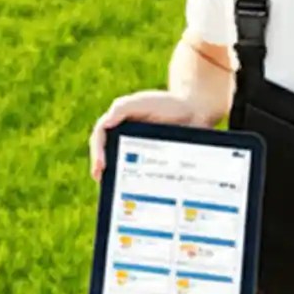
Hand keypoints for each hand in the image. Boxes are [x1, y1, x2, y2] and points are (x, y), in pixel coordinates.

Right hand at [88, 91, 205, 180]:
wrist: (196, 111)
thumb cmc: (168, 103)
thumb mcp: (143, 102)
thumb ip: (122, 108)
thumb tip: (104, 124)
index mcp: (119, 123)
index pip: (101, 137)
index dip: (97, 151)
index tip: (101, 165)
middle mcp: (126, 138)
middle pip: (107, 154)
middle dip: (101, 167)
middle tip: (101, 179)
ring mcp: (139, 151)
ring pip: (122, 166)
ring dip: (115, 177)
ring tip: (113, 188)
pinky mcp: (153, 162)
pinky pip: (141, 174)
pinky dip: (135, 183)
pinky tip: (136, 192)